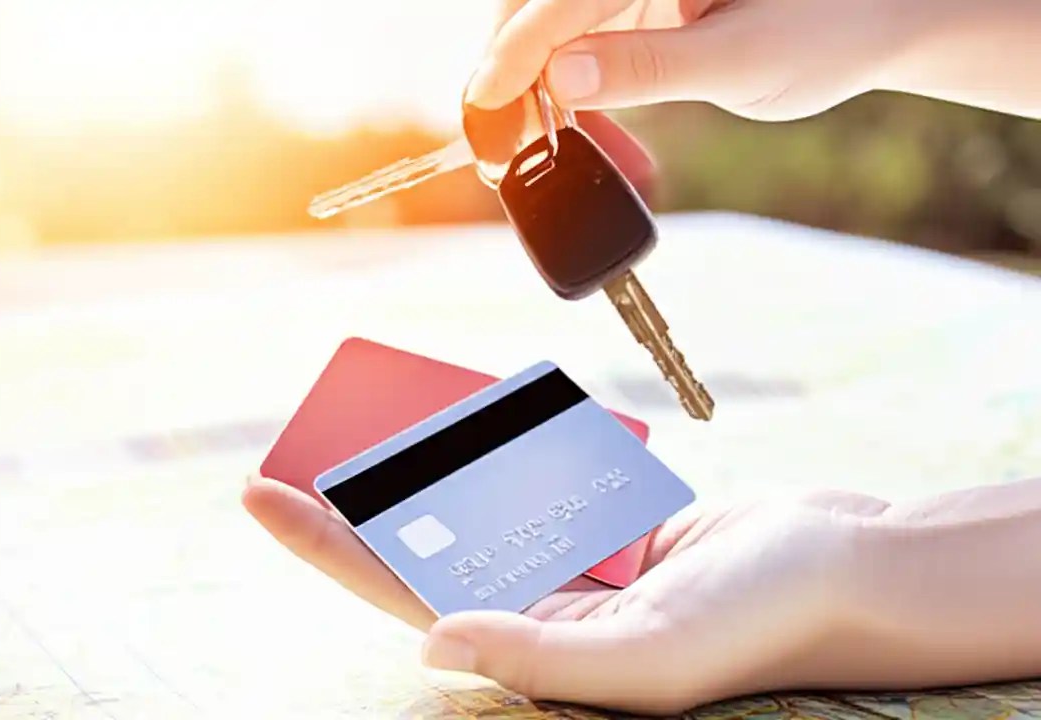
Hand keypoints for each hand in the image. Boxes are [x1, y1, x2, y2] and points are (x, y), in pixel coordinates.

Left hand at [243, 475, 885, 714]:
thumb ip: (541, 657)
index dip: (325, 545)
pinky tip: (471, 413)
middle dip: (357, 498)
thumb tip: (431, 644)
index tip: (262, 490)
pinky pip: (536, 475)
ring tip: (375, 415)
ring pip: (477, 503)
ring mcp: (573, 560)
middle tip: (299, 441)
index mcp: (532, 648)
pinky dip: (504, 445)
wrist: (852, 569)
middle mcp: (540, 607)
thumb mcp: (650, 657)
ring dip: (427, 466)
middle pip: (425, 542)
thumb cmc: (763, 623)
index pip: (401, 592)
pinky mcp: (607, 518)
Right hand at [466, 0, 913, 120]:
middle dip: (505, 72)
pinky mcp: (633, 3)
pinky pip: (571, 40)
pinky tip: (566, 130)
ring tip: (521, 148)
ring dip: (524, 86)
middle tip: (493, 148)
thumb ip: (651, 66)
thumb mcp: (745, 59)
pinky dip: (557, 89)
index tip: (484, 113)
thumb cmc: (832, 29)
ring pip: (544, 24)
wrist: (876, 21)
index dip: (514, 55)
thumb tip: (560, 78)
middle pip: (535, 5)